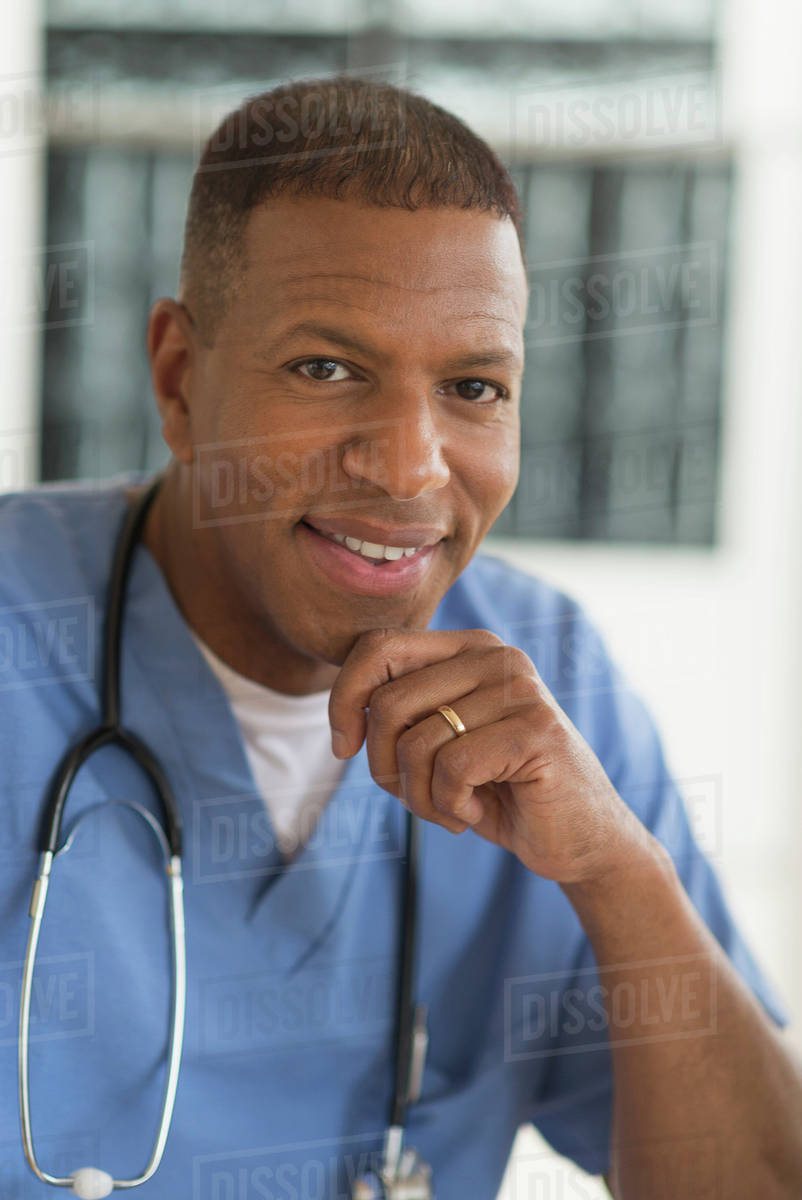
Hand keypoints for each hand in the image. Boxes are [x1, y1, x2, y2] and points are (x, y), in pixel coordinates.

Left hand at [328, 628, 646, 884]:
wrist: (579, 838)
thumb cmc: (499, 791)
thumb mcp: (440, 743)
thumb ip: (402, 714)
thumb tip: (344, 710)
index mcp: (468, 648)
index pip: (377, 647)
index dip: (344, 698)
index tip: (345, 747)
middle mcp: (496, 656)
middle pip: (389, 703)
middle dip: (385, 767)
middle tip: (418, 797)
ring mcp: (521, 690)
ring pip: (417, 743)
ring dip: (421, 797)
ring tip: (452, 809)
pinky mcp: (536, 731)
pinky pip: (452, 770)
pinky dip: (450, 806)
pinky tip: (475, 813)